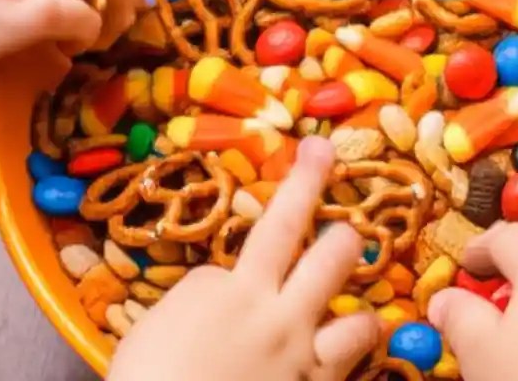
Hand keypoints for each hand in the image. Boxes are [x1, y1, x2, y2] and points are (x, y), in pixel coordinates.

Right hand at [107, 136, 379, 380]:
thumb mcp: (147, 339)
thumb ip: (190, 317)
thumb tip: (207, 323)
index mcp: (215, 289)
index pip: (226, 266)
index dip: (225, 281)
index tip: (214, 303)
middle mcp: (269, 308)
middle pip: (305, 237)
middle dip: (314, 191)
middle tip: (328, 158)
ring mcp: (300, 348)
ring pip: (354, 311)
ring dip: (362, 310)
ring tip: (369, 312)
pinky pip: (356, 359)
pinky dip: (361, 352)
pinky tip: (370, 347)